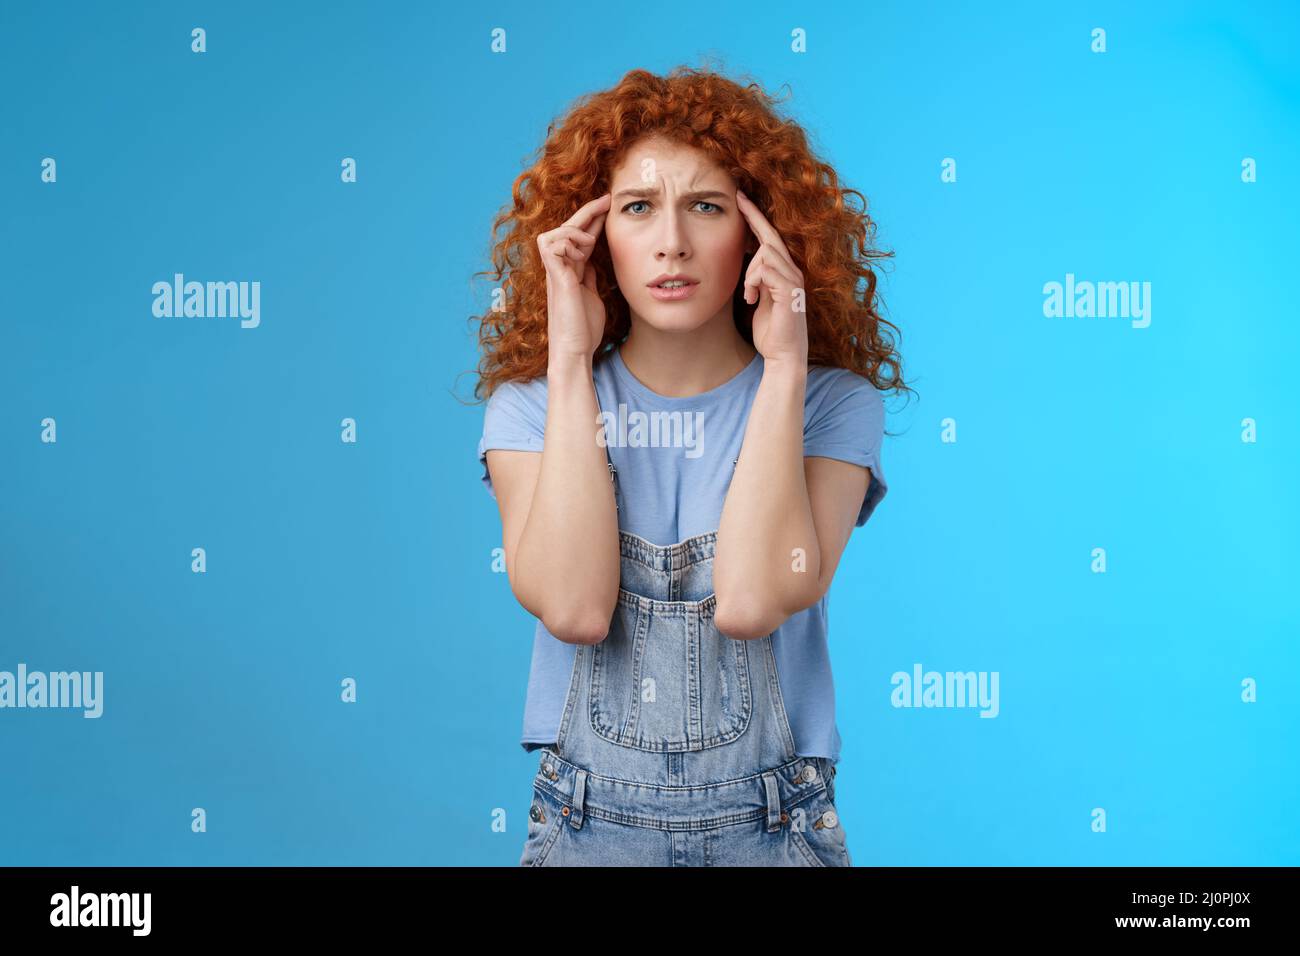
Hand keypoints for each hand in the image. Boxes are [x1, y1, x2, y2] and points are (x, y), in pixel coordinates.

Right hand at [538, 192, 610, 361]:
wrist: (576, 350)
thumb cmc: (584, 328)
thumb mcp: (592, 295)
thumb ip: (589, 278)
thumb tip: (592, 264)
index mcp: (570, 271)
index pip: (579, 237)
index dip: (592, 220)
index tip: (608, 206)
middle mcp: (559, 268)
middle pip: (567, 229)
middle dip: (587, 212)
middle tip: (607, 200)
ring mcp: (555, 273)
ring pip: (555, 233)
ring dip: (575, 231)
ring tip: (591, 242)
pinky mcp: (556, 278)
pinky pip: (553, 245)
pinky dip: (568, 242)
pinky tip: (582, 253)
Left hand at [736, 187, 807, 366]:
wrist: (782, 356)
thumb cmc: (770, 331)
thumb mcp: (759, 300)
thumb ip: (756, 281)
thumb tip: (748, 267)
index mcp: (784, 273)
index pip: (770, 240)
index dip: (756, 219)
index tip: (742, 200)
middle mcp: (792, 272)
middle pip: (771, 237)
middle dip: (754, 216)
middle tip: (738, 198)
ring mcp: (794, 281)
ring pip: (766, 253)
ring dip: (749, 272)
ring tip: (747, 295)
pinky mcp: (790, 292)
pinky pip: (766, 270)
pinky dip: (753, 281)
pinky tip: (750, 298)